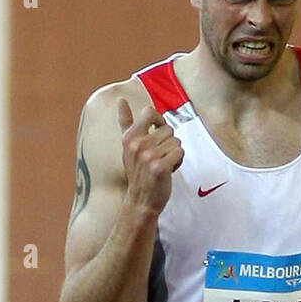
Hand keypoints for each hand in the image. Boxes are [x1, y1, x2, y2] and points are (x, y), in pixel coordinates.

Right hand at [118, 99, 183, 214]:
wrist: (141, 200)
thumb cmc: (138, 171)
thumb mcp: (127, 145)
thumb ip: (125, 122)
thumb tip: (121, 100)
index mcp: (129, 137)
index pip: (150, 112)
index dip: (159, 121)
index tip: (158, 133)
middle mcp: (137, 144)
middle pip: (168, 129)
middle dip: (169, 143)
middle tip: (160, 156)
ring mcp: (148, 156)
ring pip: (176, 141)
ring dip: (174, 153)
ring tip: (164, 163)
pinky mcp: (159, 167)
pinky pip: (179, 152)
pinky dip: (178, 161)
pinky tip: (170, 169)